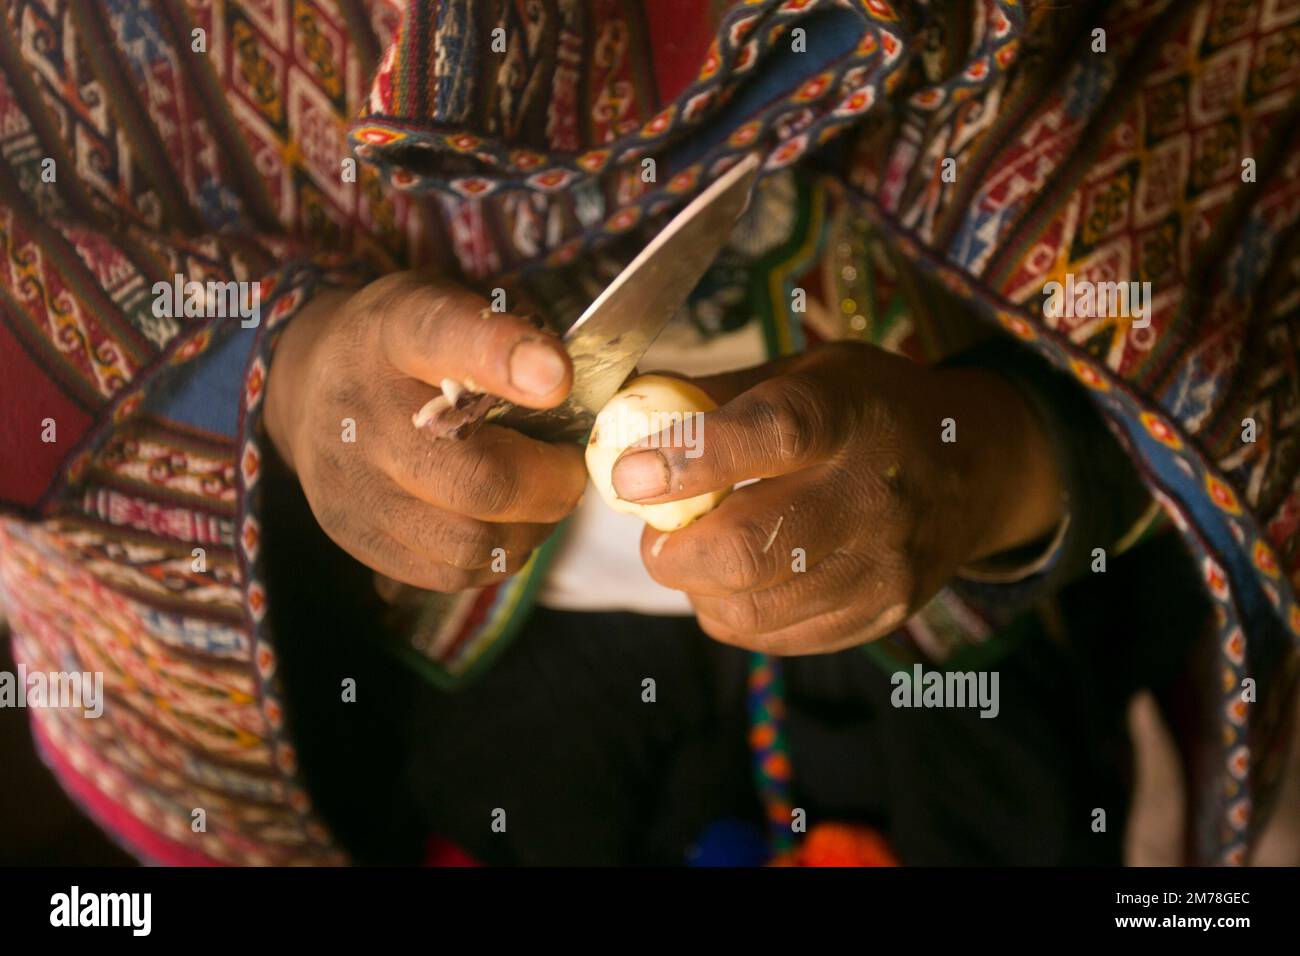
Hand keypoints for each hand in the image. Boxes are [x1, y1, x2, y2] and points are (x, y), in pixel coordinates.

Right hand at [264, 272, 585, 591]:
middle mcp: (360, 409)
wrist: (312, 385)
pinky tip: (503, 524)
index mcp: (394, 330)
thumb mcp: (449, 305)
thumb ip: (506, 334)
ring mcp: (351, 482)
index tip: (558, 377)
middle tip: (567, 467)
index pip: (441, 335)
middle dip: (550, 485)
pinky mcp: (352, 533)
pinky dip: (495, 557)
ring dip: (528, 528)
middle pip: (476, 479)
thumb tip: (560, 385)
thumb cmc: (402, 349)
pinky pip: (447, 572)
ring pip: (470, 542)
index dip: (504, 358)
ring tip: (538, 498)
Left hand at [611, 342, 1063, 652]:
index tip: (629, 476)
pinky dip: (733, 616)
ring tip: (693, 557)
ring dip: (696, 589)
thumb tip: (628, 418)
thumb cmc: (869, 408)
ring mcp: (881, 565)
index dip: (690, 459)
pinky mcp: (881, 613)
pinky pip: (776, 637)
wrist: (973, 467)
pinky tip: (736, 583)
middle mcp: (872, 493)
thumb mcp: (807, 372)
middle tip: (654, 536)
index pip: (770, 436)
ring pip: (753, 608)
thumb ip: (719, 395)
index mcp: (847, 414)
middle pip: (751, 548)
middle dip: (673, 552)